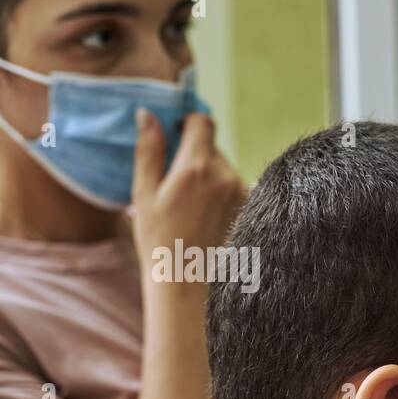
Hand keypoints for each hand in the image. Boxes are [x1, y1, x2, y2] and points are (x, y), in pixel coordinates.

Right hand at [131, 109, 244, 277]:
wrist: (188, 284)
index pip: (203, 122)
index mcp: (196, 166)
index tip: (177, 134)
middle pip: (213, 148)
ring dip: (209, 178)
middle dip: (195, 156)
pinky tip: (207, 219)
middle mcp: (226, 176)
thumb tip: (148, 114)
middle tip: (176, 185)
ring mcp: (243, 193)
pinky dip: (222, 196)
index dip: (189, 122)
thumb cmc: (159, 241)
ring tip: (191, 209)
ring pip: (225, 170)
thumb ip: (148, 150)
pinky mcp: (252, 210)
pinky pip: (236, 190)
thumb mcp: (144, 193)